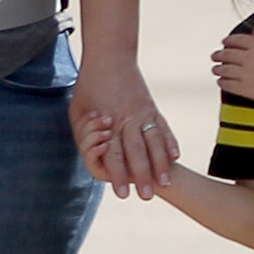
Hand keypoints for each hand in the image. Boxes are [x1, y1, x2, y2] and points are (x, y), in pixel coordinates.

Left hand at [71, 60, 176, 199]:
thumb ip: (85, 134)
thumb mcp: (78, 110)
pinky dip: (170, 142)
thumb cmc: (88, 87)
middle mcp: (128, 118)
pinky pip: (163, 127)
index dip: (117, 175)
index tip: (122, 193)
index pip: (113, 154)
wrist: (109, 56)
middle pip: (136, 152)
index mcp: (107, 121)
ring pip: (154, 142)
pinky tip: (175, 156)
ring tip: (166, 182)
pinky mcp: (152, 107)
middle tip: (147, 196)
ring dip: (160, 164)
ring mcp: (143, 112)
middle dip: (142, 176)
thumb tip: (95, 154)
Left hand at [210, 29, 253, 103]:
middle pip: (227, 54)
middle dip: (219, 54)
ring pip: (225, 69)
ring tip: (215, 69)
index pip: (236, 40)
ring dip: (218, 68)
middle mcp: (248, 58)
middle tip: (214, 56)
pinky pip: (228, 84)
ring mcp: (246, 73)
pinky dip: (222, 82)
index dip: (228, 41)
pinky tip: (220, 81)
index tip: (224, 42)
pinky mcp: (246, 88)